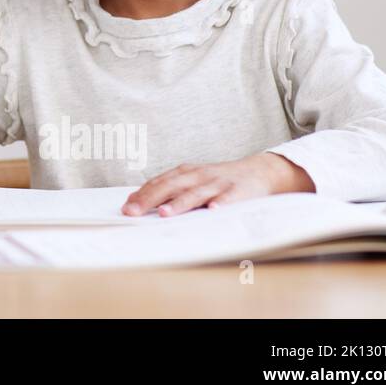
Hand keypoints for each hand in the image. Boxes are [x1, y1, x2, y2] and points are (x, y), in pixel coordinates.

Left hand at [121, 152, 314, 217]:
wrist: (260, 171)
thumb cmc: (220, 180)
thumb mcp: (195, 180)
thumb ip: (172, 189)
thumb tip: (141, 201)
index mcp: (187, 173)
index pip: (159, 182)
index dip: (141, 194)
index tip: (125, 206)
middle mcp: (200, 176)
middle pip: (171, 186)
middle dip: (149, 199)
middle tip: (132, 212)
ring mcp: (219, 184)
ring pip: (196, 194)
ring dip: (179, 204)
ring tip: (164, 213)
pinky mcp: (240, 192)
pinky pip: (229, 199)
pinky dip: (221, 205)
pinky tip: (213, 212)